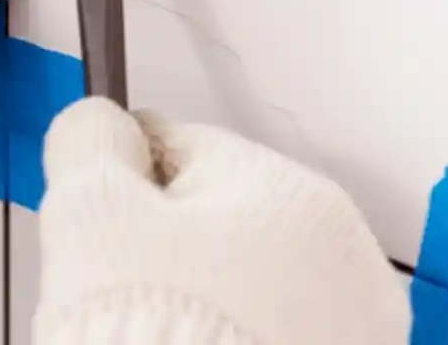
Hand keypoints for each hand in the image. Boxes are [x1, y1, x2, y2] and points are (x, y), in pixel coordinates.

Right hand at [36, 98, 410, 344]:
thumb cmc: (154, 342)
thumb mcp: (92, 217)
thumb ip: (89, 144)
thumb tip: (97, 125)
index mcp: (293, 192)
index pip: (185, 148)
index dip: (125, 188)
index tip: (101, 231)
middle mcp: (349, 256)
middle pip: (223, 218)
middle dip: (168, 250)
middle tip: (131, 297)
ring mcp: (358, 329)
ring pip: (251, 281)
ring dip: (207, 298)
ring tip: (166, 341)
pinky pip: (275, 334)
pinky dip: (240, 341)